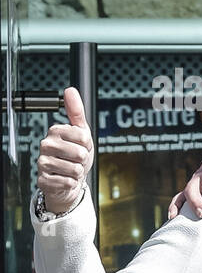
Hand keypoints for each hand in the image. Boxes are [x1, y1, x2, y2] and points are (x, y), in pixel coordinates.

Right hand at [36, 87, 94, 213]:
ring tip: (70, 169)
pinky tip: (64, 178)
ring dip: (78, 172)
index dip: (87, 144)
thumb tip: (70, 91)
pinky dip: (72, 182)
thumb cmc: (75, 156)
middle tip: (76, 160)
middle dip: (83, 159)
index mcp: (55, 131)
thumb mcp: (81, 133)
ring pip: (75, 169)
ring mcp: (43, 162)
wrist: (69, 179)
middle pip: (80, 153)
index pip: (83, 136)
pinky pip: (69, 181)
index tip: (81, 146)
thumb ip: (76, 112)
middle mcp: (46, 145)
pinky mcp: (43, 179)